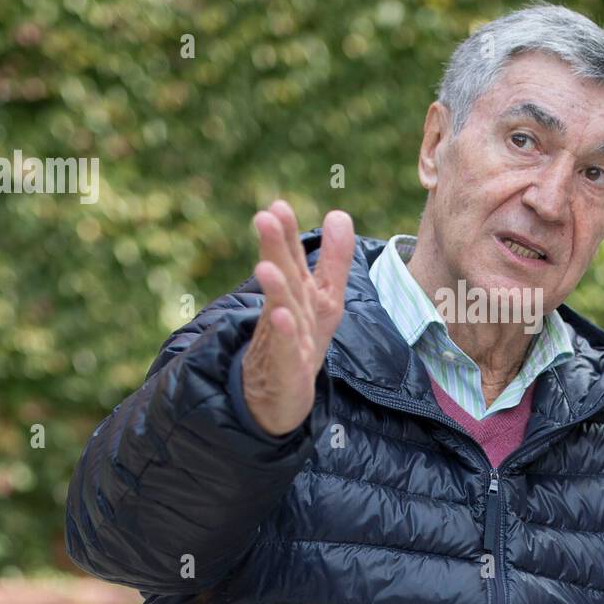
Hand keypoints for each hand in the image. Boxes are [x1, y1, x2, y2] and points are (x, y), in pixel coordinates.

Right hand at [241, 200, 353, 435]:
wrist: (278, 398)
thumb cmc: (300, 341)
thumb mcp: (325, 298)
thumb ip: (333, 259)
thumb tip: (338, 213)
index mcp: (295, 293)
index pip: (291, 259)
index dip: (287, 234)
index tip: (278, 206)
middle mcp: (285, 311)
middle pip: (283, 278)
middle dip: (276, 249)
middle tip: (264, 218)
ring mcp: (283, 340)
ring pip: (280, 311)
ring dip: (275, 289)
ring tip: (266, 266)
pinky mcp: (286, 370)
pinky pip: (285, 350)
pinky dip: (283, 334)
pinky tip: (281, 318)